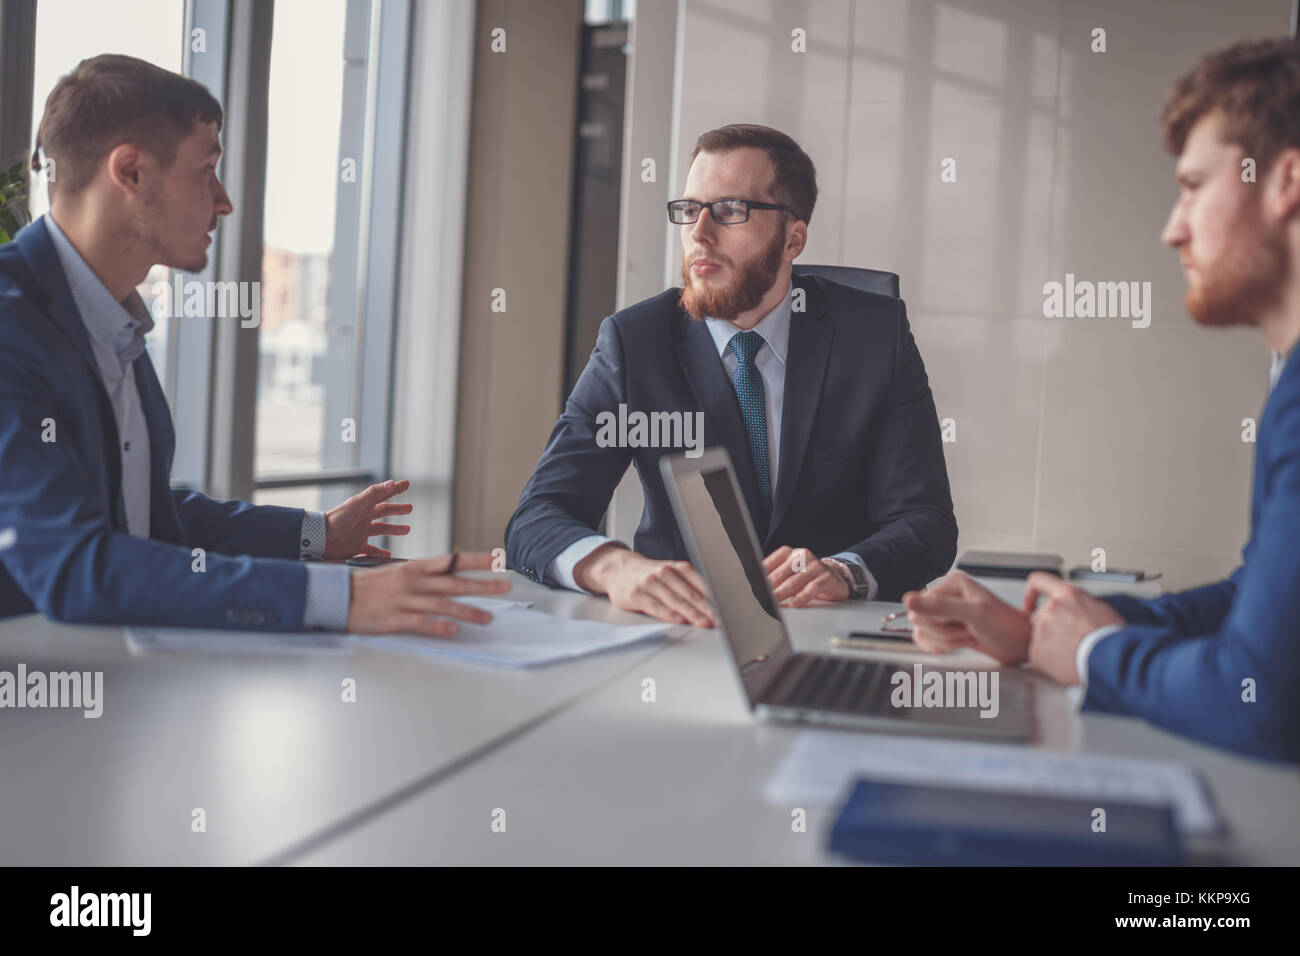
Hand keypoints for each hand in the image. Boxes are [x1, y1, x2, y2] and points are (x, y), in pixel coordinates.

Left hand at [324, 479, 412, 558]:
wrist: (321, 539)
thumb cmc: (336, 520)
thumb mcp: (357, 504)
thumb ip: (374, 493)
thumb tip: (392, 483)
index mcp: (363, 507)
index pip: (382, 495)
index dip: (394, 489)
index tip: (406, 484)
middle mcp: (363, 518)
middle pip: (383, 511)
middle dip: (396, 509)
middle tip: (410, 508)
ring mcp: (360, 532)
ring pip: (381, 529)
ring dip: (393, 529)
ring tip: (407, 529)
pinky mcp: (357, 547)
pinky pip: (371, 550)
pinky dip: (380, 552)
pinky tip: (388, 554)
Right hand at [346, 552, 511, 634]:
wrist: (338, 595)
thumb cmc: (370, 586)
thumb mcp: (399, 573)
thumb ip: (423, 575)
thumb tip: (449, 576)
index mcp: (416, 567)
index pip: (452, 561)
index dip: (476, 560)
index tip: (498, 560)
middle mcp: (414, 582)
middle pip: (454, 583)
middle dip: (482, 586)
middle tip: (505, 588)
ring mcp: (405, 600)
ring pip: (443, 605)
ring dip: (468, 612)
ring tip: (487, 619)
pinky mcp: (395, 619)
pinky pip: (422, 623)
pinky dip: (439, 627)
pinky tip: (454, 631)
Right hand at [575, 543, 713, 626]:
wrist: (617, 569)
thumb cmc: (649, 575)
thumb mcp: (671, 574)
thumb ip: (690, 585)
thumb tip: (714, 603)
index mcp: (678, 567)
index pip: (700, 583)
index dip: (715, 598)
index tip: (726, 609)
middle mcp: (665, 573)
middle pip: (690, 593)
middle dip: (707, 608)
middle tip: (719, 620)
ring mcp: (650, 583)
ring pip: (675, 600)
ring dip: (692, 613)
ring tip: (704, 623)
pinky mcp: (637, 595)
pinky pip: (656, 606)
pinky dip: (669, 614)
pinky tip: (679, 620)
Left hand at [763, 546, 850, 606]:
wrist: (834, 578)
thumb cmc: (806, 577)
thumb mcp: (790, 573)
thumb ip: (775, 577)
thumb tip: (758, 588)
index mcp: (789, 553)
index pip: (772, 562)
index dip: (762, 575)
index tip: (754, 585)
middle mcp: (802, 556)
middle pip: (782, 574)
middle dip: (770, 587)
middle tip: (762, 597)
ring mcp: (815, 566)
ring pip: (795, 582)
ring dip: (782, 593)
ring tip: (773, 601)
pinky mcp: (826, 578)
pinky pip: (812, 588)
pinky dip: (801, 597)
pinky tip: (793, 604)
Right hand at [901, 571, 1030, 662]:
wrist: (1021, 645)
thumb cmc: (1006, 627)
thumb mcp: (973, 614)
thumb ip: (940, 607)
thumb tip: (908, 600)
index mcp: (951, 584)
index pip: (921, 606)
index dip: (940, 621)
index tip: (962, 623)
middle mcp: (946, 595)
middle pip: (921, 620)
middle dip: (944, 633)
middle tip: (968, 630)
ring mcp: (945, 612)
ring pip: (924, 632)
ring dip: (947, 641)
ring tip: (968, 635)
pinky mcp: (946, 627)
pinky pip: (927, 639)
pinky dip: (941, 647)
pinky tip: (960, 643)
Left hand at [1022, 572, 1124, 684]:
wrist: (1113, 661)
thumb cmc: (1113, 638)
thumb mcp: (1100, 608)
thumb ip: (1078, 603)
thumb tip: (1074, 606)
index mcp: (1067, 596)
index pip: (1039, 581)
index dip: (1031, 592)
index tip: (1030, 603)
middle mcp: (1051, 610)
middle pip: (1039, 617)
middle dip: (1050, 628)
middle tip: (1068, 642)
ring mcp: (1042, 631)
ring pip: (1039, 638)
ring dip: (1051, 645)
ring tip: (1072, 655)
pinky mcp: (1037, 653)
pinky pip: (1038, 658)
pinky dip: (1048, 663)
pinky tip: (1065, 665)